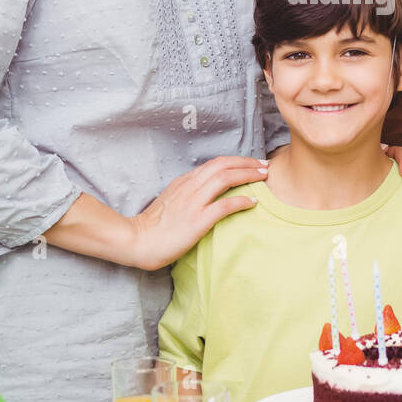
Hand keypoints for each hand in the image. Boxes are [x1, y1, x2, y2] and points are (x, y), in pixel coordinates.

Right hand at [127, 156, 267, 270]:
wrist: (137, 240)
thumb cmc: (153, 226)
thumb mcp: (171, 201)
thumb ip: (187, 194)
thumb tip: (206, 193)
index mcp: (184, 181)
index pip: (215, 163)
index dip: (236, 161)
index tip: (251, 163)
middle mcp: (190, 186)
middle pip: (223, 165)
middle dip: (246, 162)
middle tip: (264, 164)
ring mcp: (193, 202)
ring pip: (225, 178)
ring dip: (248, 175)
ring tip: (264, 176)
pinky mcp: (197, 220)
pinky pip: (224, 206)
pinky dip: (241, 201)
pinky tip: (254, 202)